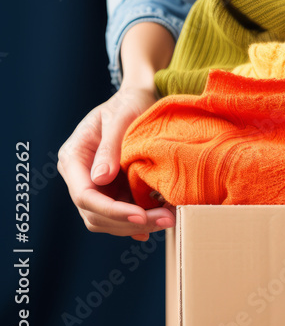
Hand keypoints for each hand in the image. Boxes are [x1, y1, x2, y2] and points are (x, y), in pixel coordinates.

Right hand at [58, 85, 174, 239]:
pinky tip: (160, 222)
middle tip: (167, 220)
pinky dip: (140, 221)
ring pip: (108, 220)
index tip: (140, 216)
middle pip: (95, 214)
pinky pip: (122, 214)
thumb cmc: (129, 103)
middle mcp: (80, 175)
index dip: (112, 211)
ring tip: (170, 219)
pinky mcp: (114, 190)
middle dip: (129, 222)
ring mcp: (96, 185)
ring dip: (137, 225)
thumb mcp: (121, 117)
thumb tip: (100, 179)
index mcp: (74, 157)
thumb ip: (110, 147)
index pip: (85, 195)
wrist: (139, 100)